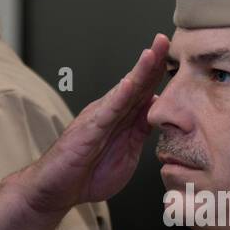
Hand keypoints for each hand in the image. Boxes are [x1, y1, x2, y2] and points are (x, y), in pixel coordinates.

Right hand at [23, 34, 169, 212]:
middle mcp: (109, 113)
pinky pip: (106, 113)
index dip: (157, 72)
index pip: (142, 91)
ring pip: (122, 92)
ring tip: (151, 53)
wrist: (55, 190)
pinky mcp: (88, 132)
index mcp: (120, 118)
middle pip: (134, 84)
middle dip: (151, 61)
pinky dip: (118, 97)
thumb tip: (157, 112)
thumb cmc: (86, 173)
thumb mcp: (126, 154)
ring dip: (138, 72)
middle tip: (165, 39)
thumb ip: (140, 132)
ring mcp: (98, 120)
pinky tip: (128, 84)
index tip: (174, 54)